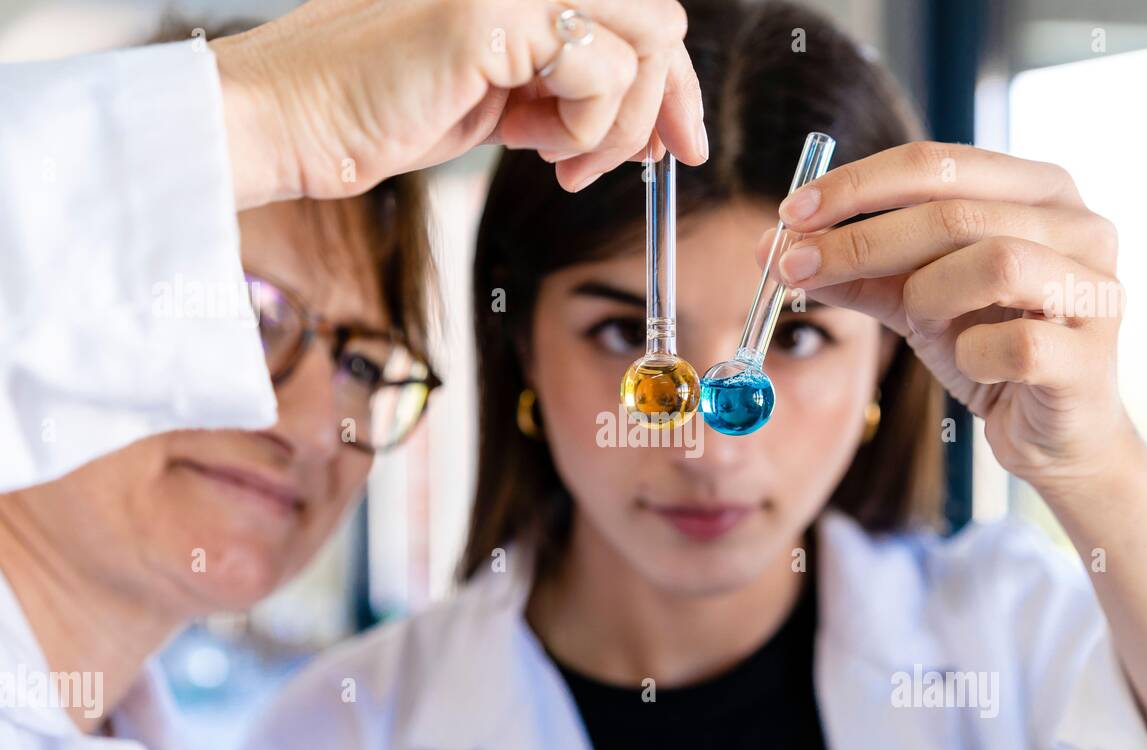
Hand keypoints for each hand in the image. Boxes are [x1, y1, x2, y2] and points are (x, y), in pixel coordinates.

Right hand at [213, 0, 706, 207]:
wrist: (290, 121)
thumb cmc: (374, 110)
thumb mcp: (494, 96)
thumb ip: (561, 90)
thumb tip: (644, 123)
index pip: (639, 12)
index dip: (675, 80)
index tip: (681, 142)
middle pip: (660, 20)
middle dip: (666, 106)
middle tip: (644, 161)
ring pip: (644, 48)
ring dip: (616, 129)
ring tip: (560, 163)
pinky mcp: (493, 14)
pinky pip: (602, 74)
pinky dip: (587, 130)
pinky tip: (538, 151)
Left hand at [764, 141, 1133, 496]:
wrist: (1053, 435)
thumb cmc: (991, 351)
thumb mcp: (916, 301)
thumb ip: (856, 270)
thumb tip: (773, 247)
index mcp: (1039, 190)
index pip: (937, 162)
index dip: (857, 184)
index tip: (790, 213)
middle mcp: (1080, 225)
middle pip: (956, 211)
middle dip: (861, 239)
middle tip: (794, 266)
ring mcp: (1096, 288)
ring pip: (995, 263)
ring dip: (928, 294)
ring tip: (919, 319)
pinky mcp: (1091, 356)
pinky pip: (1014, 344)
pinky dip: (972, 354)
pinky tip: (971, 361)